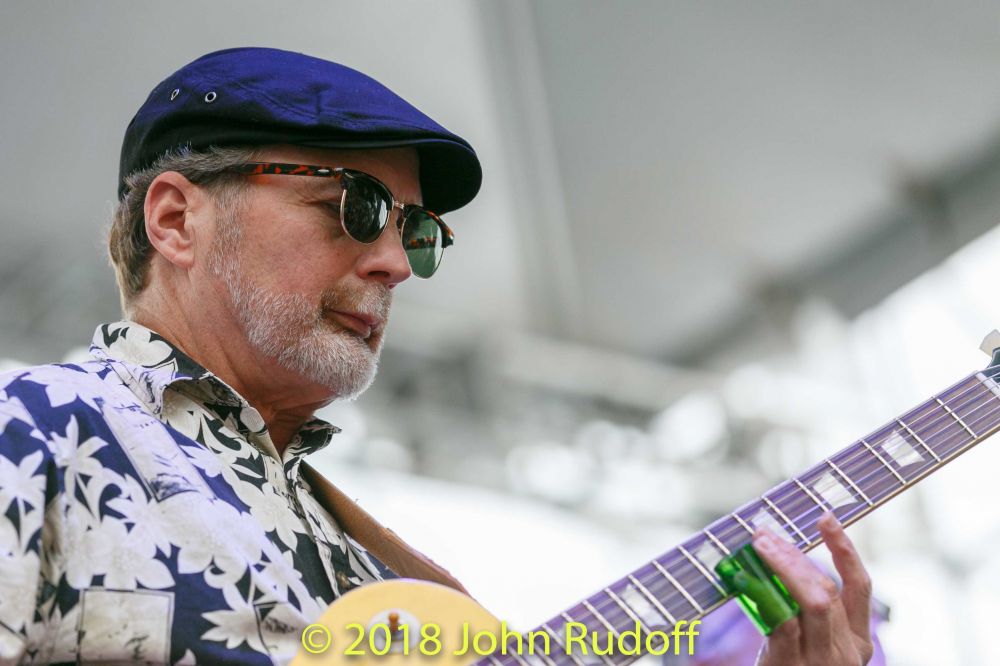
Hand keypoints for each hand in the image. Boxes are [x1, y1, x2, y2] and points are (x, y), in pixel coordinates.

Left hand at [753, 513, 873, 665]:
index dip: (845, 549)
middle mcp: (846, 652)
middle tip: (764, 535)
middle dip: (795, 556)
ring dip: (782, 567)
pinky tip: (746, 577)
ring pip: (811, 602)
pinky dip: (763, 595)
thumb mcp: (811, 648)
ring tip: (758, 546)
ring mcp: (821, 661)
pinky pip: (782, 623)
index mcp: (857, 644)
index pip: (859, 587)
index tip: (826, 518)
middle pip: (827, 590)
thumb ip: (801, 612)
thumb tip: (771, 563)